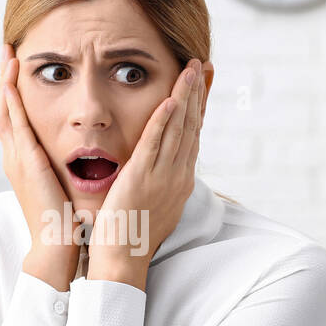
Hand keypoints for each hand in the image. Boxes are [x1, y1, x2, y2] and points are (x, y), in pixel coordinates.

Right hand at [0, 42, 81, 289]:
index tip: (18, 68)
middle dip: (4, 79)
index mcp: (24, 162)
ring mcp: (16, 159)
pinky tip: (13, 82)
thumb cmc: (64, 220)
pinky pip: (15, 125)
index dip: (14, 93)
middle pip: (3, 108)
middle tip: (7, 51)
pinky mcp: (25, 163)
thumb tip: (80, 155)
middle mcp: (14, 157)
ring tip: (9, 55)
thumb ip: (64, 167)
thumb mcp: (62, 185)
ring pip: (5, 111)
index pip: (15, 118)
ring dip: (5, 82)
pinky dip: (12, 101)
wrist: (56, 245)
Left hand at [88, 57, 204, 282]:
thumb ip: (158, 182)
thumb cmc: (131, 236)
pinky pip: (155, 142)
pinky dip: (164, 118)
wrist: (123, 260)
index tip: (203, 83)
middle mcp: (178, 176)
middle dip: (197, 93)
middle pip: (192, 126)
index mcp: (180, 181)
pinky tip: (169, 98)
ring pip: (178, 129)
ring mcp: (163, 177)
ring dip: (185, 96)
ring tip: (189, 68)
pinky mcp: (143, 177)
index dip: (199, 107)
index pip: (193, 136)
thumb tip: (161, 169)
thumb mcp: (153, 205)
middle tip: (201, 64)